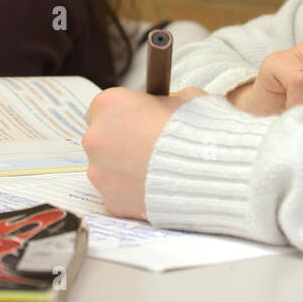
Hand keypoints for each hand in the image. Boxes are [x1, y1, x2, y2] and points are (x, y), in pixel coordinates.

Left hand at [82, 86, 198, 219]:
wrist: (206, 172)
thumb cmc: (195, 130)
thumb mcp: (185, 99)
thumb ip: (165, 101)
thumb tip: (166, 106)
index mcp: (110, 104)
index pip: (102, 108)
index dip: (123, 116)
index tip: (138, 122)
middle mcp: (95, 137)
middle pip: (101, 139)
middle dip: (120, 143)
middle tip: (149, 148)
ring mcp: (99, 173)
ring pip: (107, 169)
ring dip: (125, 169)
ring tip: (157, 171)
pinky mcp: (111, 201)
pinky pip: (119, 194)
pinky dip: (133, 192)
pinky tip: (156, 188)